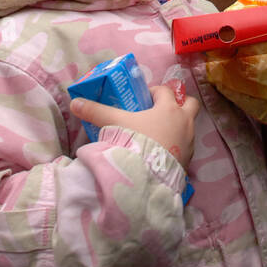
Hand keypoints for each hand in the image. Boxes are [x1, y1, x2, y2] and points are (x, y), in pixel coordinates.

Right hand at [71, 83, 198, 168]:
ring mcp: (189, 142)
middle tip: (162, 111)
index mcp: (169, 108)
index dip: (155, 92)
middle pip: (191, 104)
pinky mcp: (188, 160)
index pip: (166, 91)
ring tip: (159, 134)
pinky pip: (186, 147)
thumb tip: (75, 103)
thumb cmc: (135, 142)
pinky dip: (177, 146)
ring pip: (189, 127)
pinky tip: (161, 153)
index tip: (144, 98)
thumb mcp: (113, 124)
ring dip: (178, 126)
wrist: (147, 176)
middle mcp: (184, 122)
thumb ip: (95, 112)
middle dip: (180, 104)